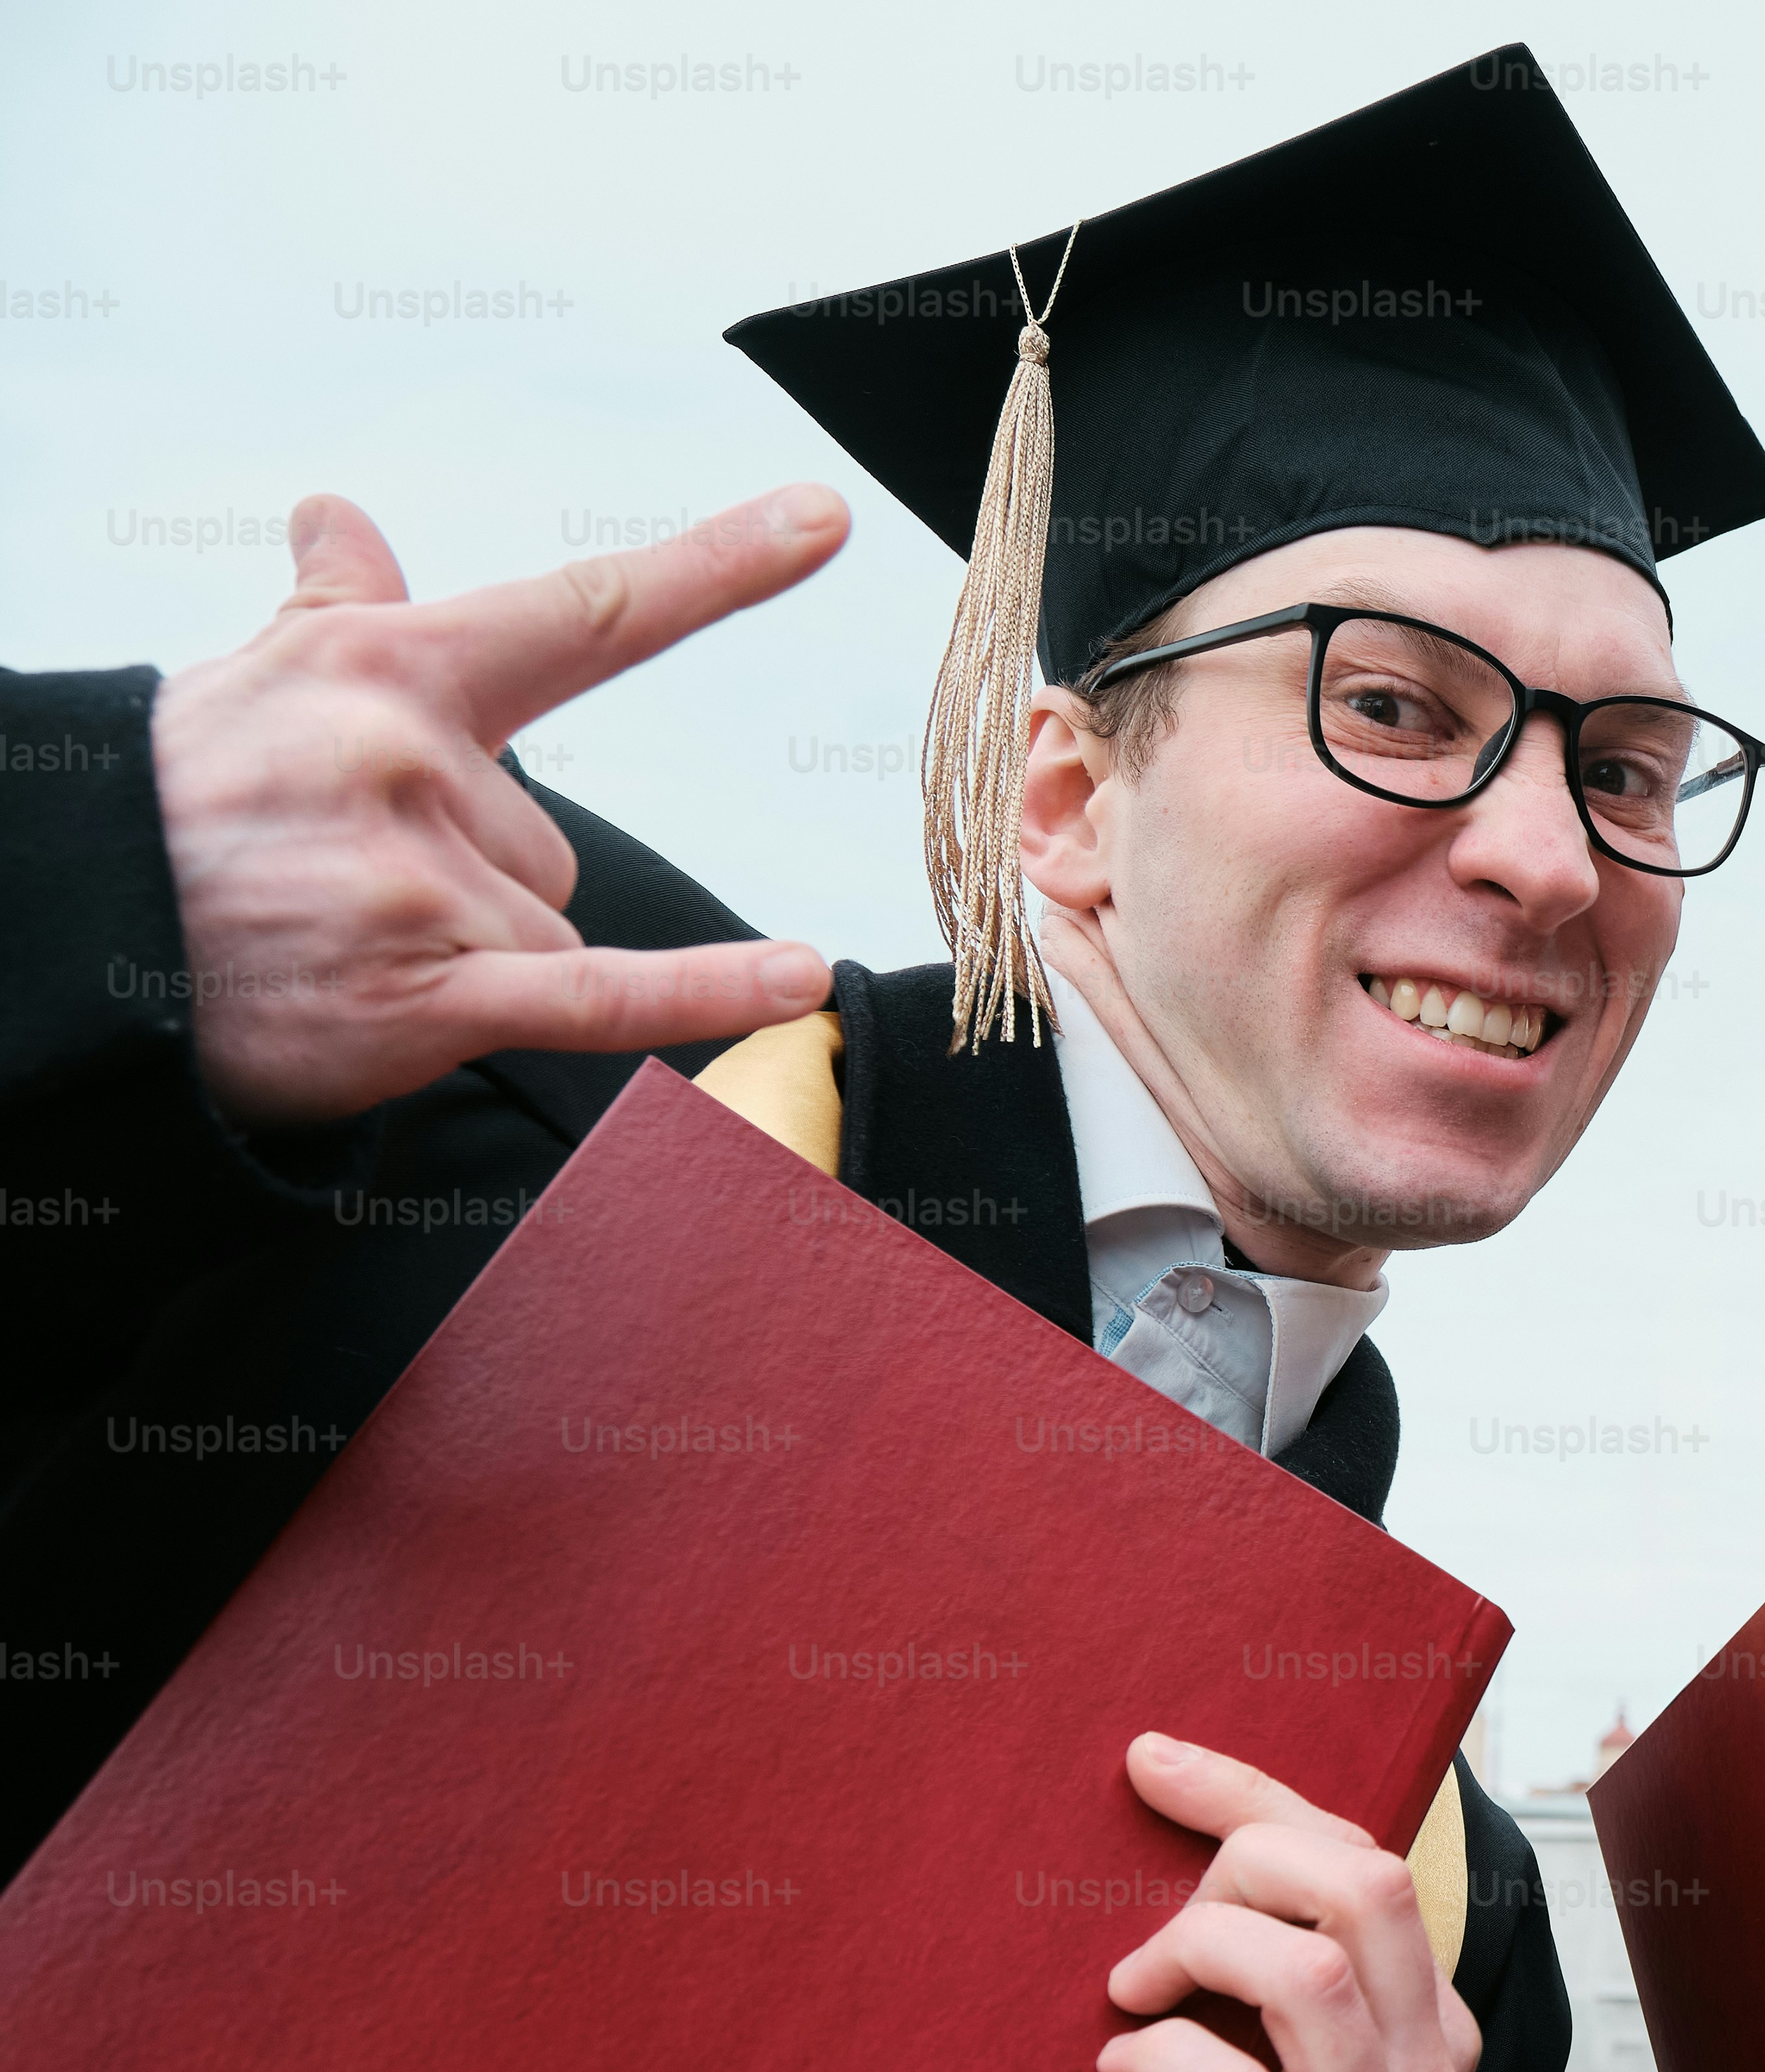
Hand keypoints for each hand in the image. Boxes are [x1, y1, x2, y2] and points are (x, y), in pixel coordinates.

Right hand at [146, 486, 850, 1126]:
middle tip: (340, 884)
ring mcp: (419, 880)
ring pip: (541, 924)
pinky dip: (701, 994)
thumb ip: (334, 606)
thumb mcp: (255, 679)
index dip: (717, 564)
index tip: (820, 517)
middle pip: (545, 839)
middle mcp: (412, 762)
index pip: (585, 610)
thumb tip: (336, 517)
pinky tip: (797, 977)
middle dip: (465, 876)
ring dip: (463, 951)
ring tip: (339, 946)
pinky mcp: (425, 993)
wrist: (76, 927)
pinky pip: (601, 995)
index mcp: (392, 670)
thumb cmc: (179, 802)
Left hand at [1097, 1732, 1481, 2071]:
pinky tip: (1122, 2071)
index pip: (1367, 1856)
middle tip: (1155, 1929)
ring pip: (1299, 1977)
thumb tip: (1191, 1837)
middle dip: (1236, 1865)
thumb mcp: (1316, 2066)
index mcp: (1441, 2020)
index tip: (1148, 1763)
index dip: (1249, 1796)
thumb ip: (1292, 1968)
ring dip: (1192, 1956)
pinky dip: (1158, 2059)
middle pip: (1362, 1888)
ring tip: (1134, 1992)